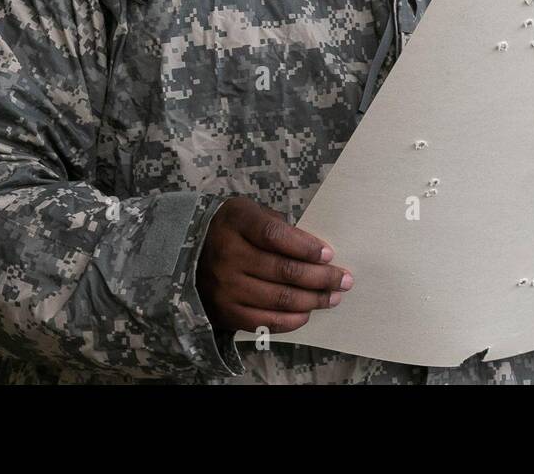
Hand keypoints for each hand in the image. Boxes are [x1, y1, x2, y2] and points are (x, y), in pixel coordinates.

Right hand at [196, 196, 352, 332]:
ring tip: (333, 297)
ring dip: (313, 300)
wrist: (188, 253)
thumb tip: (316, 249)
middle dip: (321, 277)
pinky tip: (308, 313)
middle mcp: (227, 255)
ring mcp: (225, 286)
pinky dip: (292, 320)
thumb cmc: (232, 229)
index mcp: (236, 222)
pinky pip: (265, 321)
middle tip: (344, 280)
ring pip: (279, 298)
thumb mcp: (250, 213)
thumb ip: (278, 225)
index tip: (329, 254)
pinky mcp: (225, 311)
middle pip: (283, 270)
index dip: (305, 246)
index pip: (275, 235)